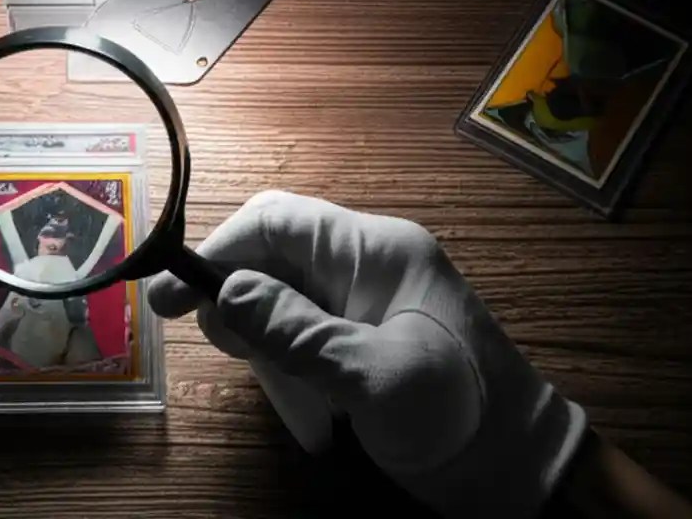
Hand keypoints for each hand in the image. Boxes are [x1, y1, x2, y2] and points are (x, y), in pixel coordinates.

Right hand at [149, 191, 587, 518]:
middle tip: (234, 357)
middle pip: (269, 257)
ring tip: (300, 408)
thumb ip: (297, 332)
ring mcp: (360, 301)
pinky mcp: (356, 338)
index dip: (218, 251)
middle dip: (238, 305)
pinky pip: (297, 338)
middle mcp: (363, 264)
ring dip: (267, 352)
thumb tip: (222, 293)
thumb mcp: (375, 377)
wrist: (521, 470)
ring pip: (275, 302)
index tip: (170, 298)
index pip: (277, 222)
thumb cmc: (462, 415)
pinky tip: (315, 417)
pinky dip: (288, 374)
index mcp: (376, 251)